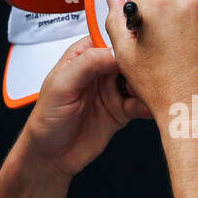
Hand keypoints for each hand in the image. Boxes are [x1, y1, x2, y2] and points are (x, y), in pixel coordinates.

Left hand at [22, 36, 151, 176]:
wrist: (51, 157)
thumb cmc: (46, 119)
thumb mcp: (62, 86)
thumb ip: (87, 64)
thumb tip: (115, 51)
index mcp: (82, 58)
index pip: (108, 40)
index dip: (125, 41)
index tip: (139, 45)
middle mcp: (99, 72)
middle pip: (128, 59)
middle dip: (140, 64)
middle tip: (147, 71)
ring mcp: (112, 91)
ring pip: (137, 81)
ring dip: (146, 84)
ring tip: (149, 90)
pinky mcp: (122, 111)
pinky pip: (140, 103)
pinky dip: (148, 104)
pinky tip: (150, 106)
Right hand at [103, 0, 197, 123]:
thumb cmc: (166, 91)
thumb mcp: (127, 57)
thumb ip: (116, 22)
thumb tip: (114, 2)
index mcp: (160, 7)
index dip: (137, 7)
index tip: (144, 23)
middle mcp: (190, 5)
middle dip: (164, 17)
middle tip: (164, 47)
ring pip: (192, 9)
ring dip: (187, 24)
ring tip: (184, 54)